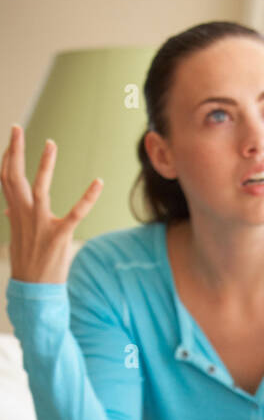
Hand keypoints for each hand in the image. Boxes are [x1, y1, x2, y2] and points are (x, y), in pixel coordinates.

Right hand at [1, 124, 102, 282]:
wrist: (34, 291)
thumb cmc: (29, 263)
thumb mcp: (18, 238)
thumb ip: (15, 220)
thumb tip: (8, 211)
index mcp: (15, 214)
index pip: (5, 179)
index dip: (6, 158)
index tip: (10, 139)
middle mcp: (24, 215)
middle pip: (14, 177)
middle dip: (14, 151)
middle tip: (16, 128)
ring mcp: (41, 225)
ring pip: (40, 188)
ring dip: (44, 166)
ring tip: (50, 144)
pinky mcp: (59, 236)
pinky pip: (77, 213)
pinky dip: (88, 198)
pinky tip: (98, 183)